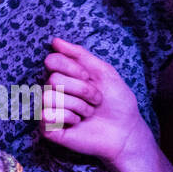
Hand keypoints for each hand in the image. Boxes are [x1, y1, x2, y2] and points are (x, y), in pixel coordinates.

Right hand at [41, 38, 151, 167]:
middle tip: (95, 100)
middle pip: (53, 79)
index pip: (52, 60)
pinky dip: (68, 117)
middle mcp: (54, 91)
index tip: (89, 77)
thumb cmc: (117, 102)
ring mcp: (49, 110)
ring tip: (87, 113)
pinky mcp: (47, 128)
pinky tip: (77, 123)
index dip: (72, 68)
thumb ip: (80, 55)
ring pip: (49, 97)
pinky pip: (47, 115)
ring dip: (77, 105)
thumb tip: (55, 40)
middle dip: (81, 89)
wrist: (125, 130)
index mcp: (65, 76)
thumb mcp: (103, 72)